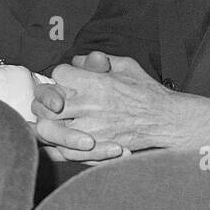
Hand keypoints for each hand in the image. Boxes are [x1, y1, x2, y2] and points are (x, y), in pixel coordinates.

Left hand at [34, 54, 209, 154]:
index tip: (67, 80)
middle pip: (45, 102)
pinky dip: (58, 144)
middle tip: (55, 102)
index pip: (59, 74)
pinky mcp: (92, 148)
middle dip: (46, 100)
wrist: (164, 120)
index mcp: (94, 82)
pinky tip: (64, 138)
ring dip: (48, 123)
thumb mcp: (126, 66)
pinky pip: (62, 149)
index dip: (61, 76)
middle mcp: (88, 105)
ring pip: (48, 127)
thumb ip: (99, 60)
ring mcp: (88, 128)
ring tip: (57, 121)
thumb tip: (79, 60)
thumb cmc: (147, 92)